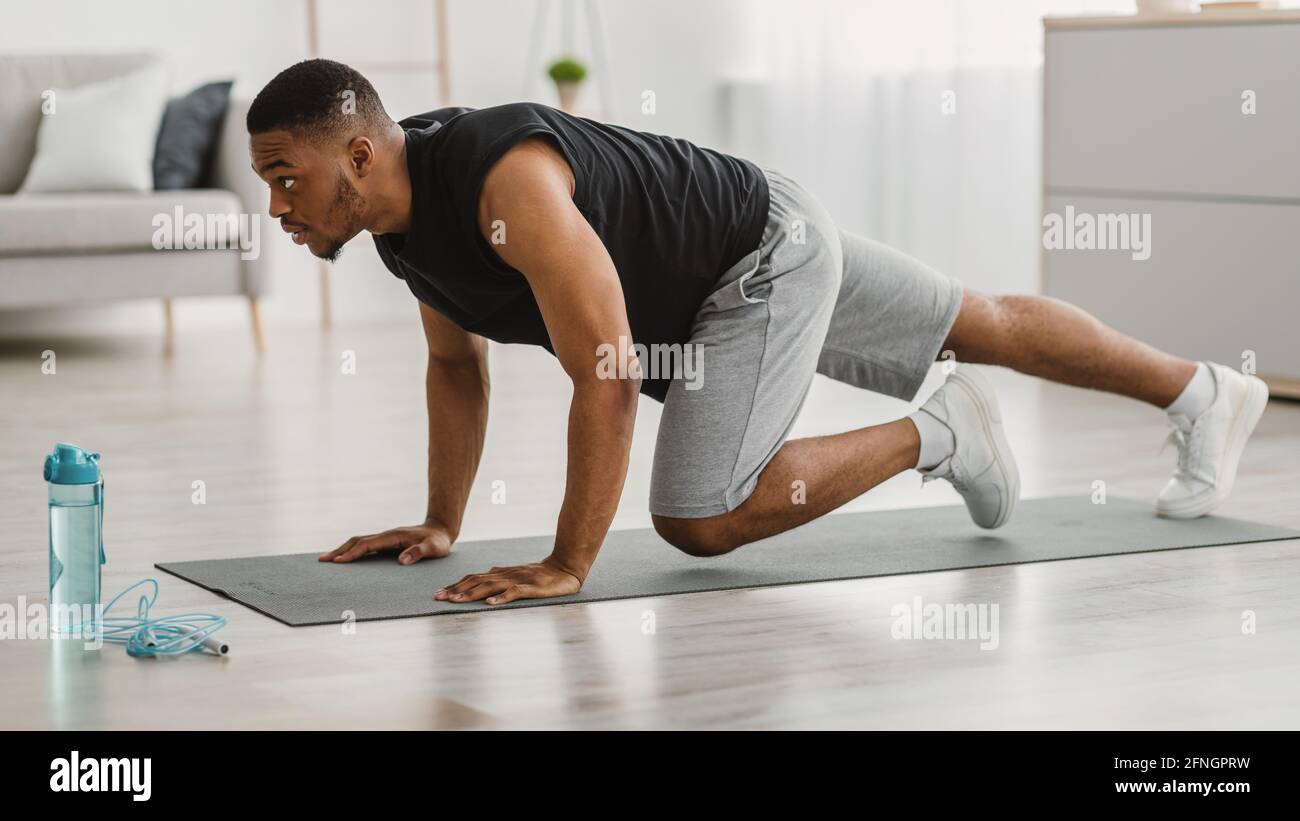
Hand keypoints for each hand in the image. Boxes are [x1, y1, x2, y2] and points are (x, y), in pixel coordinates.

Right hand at [319, 521, 453, 564]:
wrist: (441, 530)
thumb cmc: (437, 541)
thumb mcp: (432, 548)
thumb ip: (418, 553)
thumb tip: (401, 561)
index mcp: (393, 536)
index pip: (368, 545)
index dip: (353, 553)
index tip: (338, 561)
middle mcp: (386, 535)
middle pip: (358, 541)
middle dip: (340, 550)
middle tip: (323, 560)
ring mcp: (385, 539)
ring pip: (359, 542)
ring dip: (343, 550)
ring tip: (327, 560)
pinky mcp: (387, 543)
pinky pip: (365, 546)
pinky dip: (353, 551)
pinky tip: (346, 559)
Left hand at [435, 556, 582, 604]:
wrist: (566, 567)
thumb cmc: (541, 574)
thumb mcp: (517, 574)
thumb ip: (501, 576)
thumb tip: (484, 575)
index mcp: (501, 573)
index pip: (474, 578)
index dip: (456, 585)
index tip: (439, 594)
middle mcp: (506, 575)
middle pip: (477, 581)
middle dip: (457, 590)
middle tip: (439, 598)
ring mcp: (518, 580)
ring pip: (491, 587)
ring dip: (472, 593)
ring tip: (456, 600)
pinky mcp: (532, 587)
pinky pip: (514, 593)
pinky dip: (501, 598)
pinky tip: (489, 604)